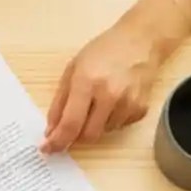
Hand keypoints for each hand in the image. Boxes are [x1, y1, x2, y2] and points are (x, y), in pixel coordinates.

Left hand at [41, 0, 190, 153]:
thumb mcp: (73, 69)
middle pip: (87, 136)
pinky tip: (113, 101)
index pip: (70, 123)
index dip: (57, 141)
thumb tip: (52, 130)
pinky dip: (111, 120)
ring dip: (94, 125)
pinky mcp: (141, 109)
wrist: (141, 41)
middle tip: (70, 128)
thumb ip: (60, 101)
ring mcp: (128, 103)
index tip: (48, 149)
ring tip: (97, 101)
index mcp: (87, 82)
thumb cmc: (103, 52)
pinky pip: (119, 126)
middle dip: (75, 136)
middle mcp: (109, 95)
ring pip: (103, 132)